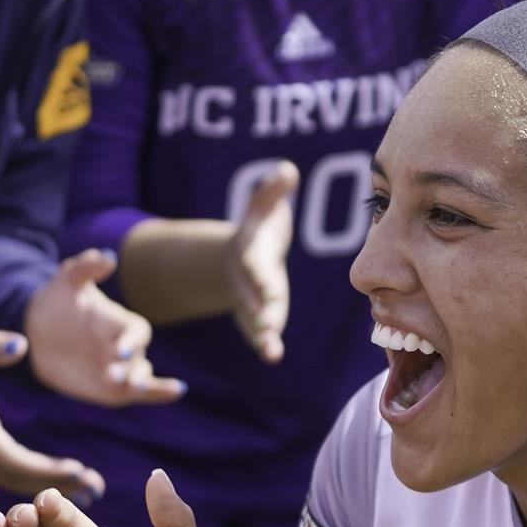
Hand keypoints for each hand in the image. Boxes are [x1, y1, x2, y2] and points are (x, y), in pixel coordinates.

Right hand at [0, 324, 103, 496]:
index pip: (11, 459)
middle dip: (55, 486)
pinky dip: (31, 480)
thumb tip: (20, 345)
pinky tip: (58, 482)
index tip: (81, 472)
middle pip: (15, 478)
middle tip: (96, 490)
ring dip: (47, 487)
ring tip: (88, 491)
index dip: (45, 470)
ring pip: (10, 481)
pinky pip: (3, 476)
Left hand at [26, 249, 185, 405]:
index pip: (136, 332)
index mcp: (120, 322)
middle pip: (138, 359)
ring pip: (140, 377)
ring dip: (140, 383)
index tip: (119, 351)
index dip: (131, 341)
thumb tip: (107, 257)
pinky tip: (177, 390)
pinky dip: (159, 393)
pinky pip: (139, 393)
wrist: (39, 332)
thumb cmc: (58, 301)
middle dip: (132, 369)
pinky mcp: (113, 389)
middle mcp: (125, 346)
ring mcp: (121, 369)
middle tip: (117, 376)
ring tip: (133, 388)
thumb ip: (85, 268)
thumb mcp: (66, 281)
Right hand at [226, 162, 298, 363]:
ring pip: (251, 319)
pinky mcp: (256, 315)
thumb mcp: (264, 207)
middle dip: (258, 311)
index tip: (271, 287)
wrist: (239, 254)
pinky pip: (257, 332)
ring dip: (260, 334)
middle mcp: (245, 279)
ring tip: (270, 350)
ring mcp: (248, 300)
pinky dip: (263, 344)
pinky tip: (273, 356)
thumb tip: (286, 170)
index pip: (255, 266)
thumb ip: (272, 192)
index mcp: (249, 252)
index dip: (261, 277)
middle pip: (250, 296)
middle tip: (267, 326)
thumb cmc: (260, 227)